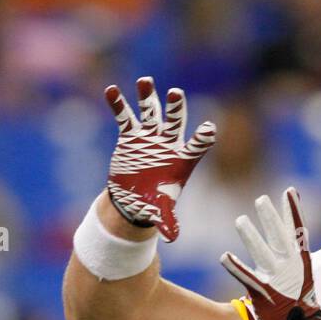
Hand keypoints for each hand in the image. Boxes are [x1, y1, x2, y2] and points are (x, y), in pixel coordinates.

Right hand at [104, 76, 215, 241]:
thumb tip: (172, 238)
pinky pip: (124, 117)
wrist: (134, 199)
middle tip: (176, 94)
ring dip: (148, 97)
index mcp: (182, 160)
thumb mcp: (161, 213)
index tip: (209, 129)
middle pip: (174, 121)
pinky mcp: (130, 136)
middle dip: (175, 108)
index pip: (196, 146)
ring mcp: (149, 136)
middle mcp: (168, 143)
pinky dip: (118, 104)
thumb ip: (168, 221)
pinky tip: (112, 90)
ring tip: (145, 81)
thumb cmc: (154, 204)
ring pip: (151, 112)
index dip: (202, 138)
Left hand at [220, 187, 320, 319]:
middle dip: (271, 218)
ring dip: (251, 237)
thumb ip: (293, 243)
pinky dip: (235, 266)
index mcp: (300, 259)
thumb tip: (294, 220)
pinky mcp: (262, 293)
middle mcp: (290, 266)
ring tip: (240, 220)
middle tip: (261, 200)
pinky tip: (224, 256)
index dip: (293, 209)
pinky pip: (246, 277)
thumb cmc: (297, 295)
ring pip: (262, 253)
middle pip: (279, 237)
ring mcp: (277, 279)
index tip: (289, 190)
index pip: (297, 229)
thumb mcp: (300, 267)